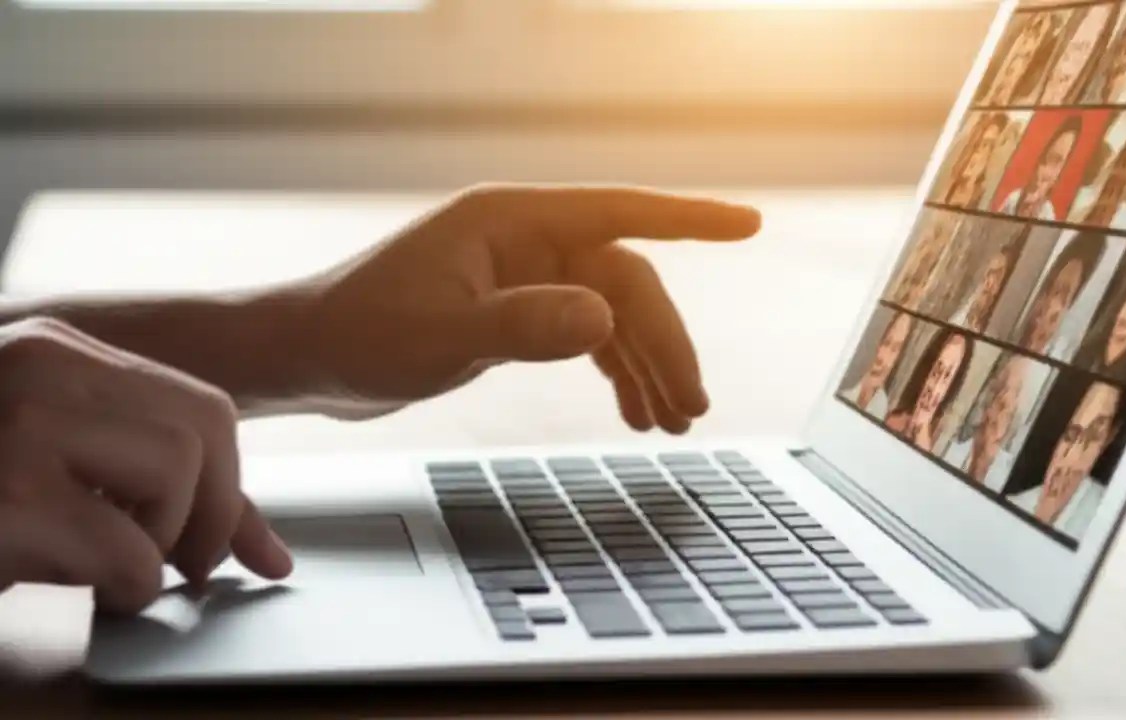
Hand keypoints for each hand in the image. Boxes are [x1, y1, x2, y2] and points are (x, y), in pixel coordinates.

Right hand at [0, 318, 291, 613]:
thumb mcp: (56, 473)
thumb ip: (159, 491)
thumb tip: (273, 557)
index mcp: (57, 352)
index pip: (202, 405)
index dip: (228, 484)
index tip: (208, 543)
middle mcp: (43, 365)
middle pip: (205, 426)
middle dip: (211, 512)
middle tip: (177, 566)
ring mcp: (24, 420)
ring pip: (176, 467)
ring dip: (160, 544)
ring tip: (107, 570)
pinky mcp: (10, 489)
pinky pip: (127, 549)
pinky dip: (125, 586)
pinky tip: (81, 589)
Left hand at [295, 185, 760, 431]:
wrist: (308, 359)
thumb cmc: (357, 336)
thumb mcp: (438, 337)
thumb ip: (520, 326)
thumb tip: (604, 319)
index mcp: (510, 222)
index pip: (618, 213)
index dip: (688, 219)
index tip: (747, 224)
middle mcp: (524, 241)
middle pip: (625, 283)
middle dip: (664, 345)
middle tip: (691, 409)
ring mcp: (522, 277)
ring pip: (612, 314)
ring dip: (646, 365)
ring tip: (673, 421)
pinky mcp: (515, 312)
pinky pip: (586, 335)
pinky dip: (614, 372)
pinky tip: (634, 411)